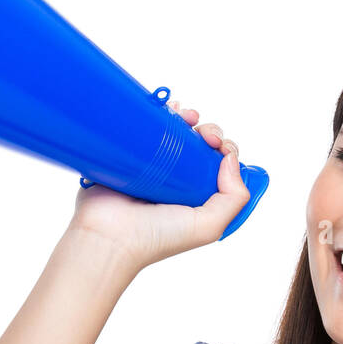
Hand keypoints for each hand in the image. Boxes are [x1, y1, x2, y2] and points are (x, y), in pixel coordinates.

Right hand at [68, 100, 249, 269]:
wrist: (108, 234)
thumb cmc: (156, 236)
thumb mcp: (208, 227)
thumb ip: (233, 198)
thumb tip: (229, 158)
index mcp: (196, 198)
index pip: (220, 166)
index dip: (225, 149)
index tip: (218, 146)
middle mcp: (176, 182)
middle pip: (201, 145)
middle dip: (209, 131)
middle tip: (203, 134)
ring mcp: (150, 167)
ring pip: (175, 133)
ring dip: (186, 118)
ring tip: (184, 115)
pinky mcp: (127, 155)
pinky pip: (146, 128)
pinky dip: (158, 113)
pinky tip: (167, 107)